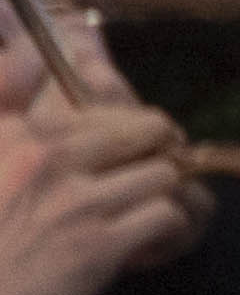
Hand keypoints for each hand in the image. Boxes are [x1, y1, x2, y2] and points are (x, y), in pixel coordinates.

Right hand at [0, 16, 201, 294]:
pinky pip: (167, 215)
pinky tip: (145, 241)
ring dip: (167, 194)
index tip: (127, 122)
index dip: (117, 100)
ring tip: (148, 211)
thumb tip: (30, 50)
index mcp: (19, 134)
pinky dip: (168, 229)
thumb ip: (6, 95)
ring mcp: (76, 200)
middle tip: (154, 169)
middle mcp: (50, 157)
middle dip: (162, 148)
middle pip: (148, 126)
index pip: (78, 83)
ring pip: (165, 171)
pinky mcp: (99, 244)